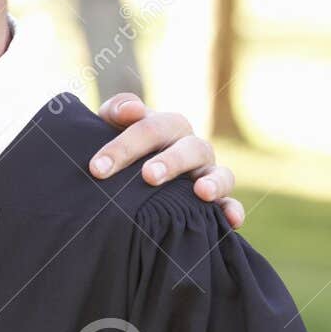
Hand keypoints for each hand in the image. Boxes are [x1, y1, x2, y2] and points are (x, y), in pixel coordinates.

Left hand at [90, 93, 243, 228]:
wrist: (126, 177)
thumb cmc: (120, 150)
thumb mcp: (111, 127)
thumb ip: (117, 111)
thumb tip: (132, 110)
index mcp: (167, 127)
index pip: (150, 129)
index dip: (125, 146)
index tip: (98, 168)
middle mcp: (191, 148)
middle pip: (189, 148)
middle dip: (171, 161)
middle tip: (149, 176)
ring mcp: (206, 173)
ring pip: (219, 173)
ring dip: (213, 182)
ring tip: (201, 192)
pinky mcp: (216, 200)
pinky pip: (231, 204)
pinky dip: (233, 210)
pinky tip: (231, 221)